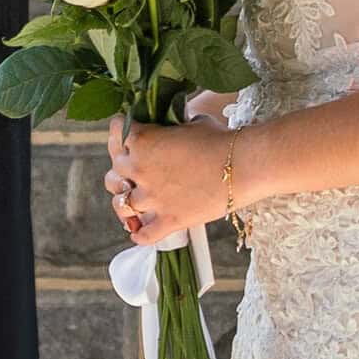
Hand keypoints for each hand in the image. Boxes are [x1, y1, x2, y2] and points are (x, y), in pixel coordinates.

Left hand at [108, 114, 233, 247]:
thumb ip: (170, 129)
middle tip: (134, 169)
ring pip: (121, 205)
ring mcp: (152, 198)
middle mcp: (140, 170)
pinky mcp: (168, 220)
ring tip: (135, 199)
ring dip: (126, 201)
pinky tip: (138, 232)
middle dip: (122, 169)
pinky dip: (139, 234)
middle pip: (114, 172)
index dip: (121, 131)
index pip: (115, 132)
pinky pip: (144, 234)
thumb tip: (171, 131)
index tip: (129, 134)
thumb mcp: (191, 123)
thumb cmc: (221, 139)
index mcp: (142, 140)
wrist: (244, 165)